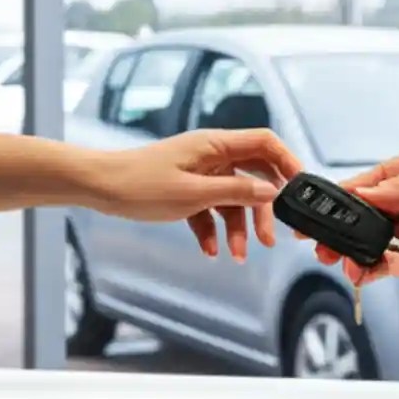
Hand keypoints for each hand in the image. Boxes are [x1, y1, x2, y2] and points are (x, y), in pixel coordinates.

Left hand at [95, 128, 302, 260]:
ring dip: (237, 227)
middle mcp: (211, 154)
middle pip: (253, 176)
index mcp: (215, 144)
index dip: (287, 162)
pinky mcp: (185, 189)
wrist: (98, 187)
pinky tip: (210, 249)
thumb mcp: (193, 193)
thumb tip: (272, 191)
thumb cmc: (140, 183)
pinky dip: (212, 228)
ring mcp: (198, 172)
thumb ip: (235, 192)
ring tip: (237, 254)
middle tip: (269, 239)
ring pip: (231, 198)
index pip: (265, 143)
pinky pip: (209, 208)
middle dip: (263, 209)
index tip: (300, 189)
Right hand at [306, 143, 398, 286]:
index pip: (363, 192)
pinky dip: (389, 270)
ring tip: (344, 264)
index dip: (337, 204)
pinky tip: (376, 266)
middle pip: (364, 227)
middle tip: (321, 247)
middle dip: (341, 238)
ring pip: (379, 253)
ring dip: (359, 259)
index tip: (312, 215)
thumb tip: (361, 194)